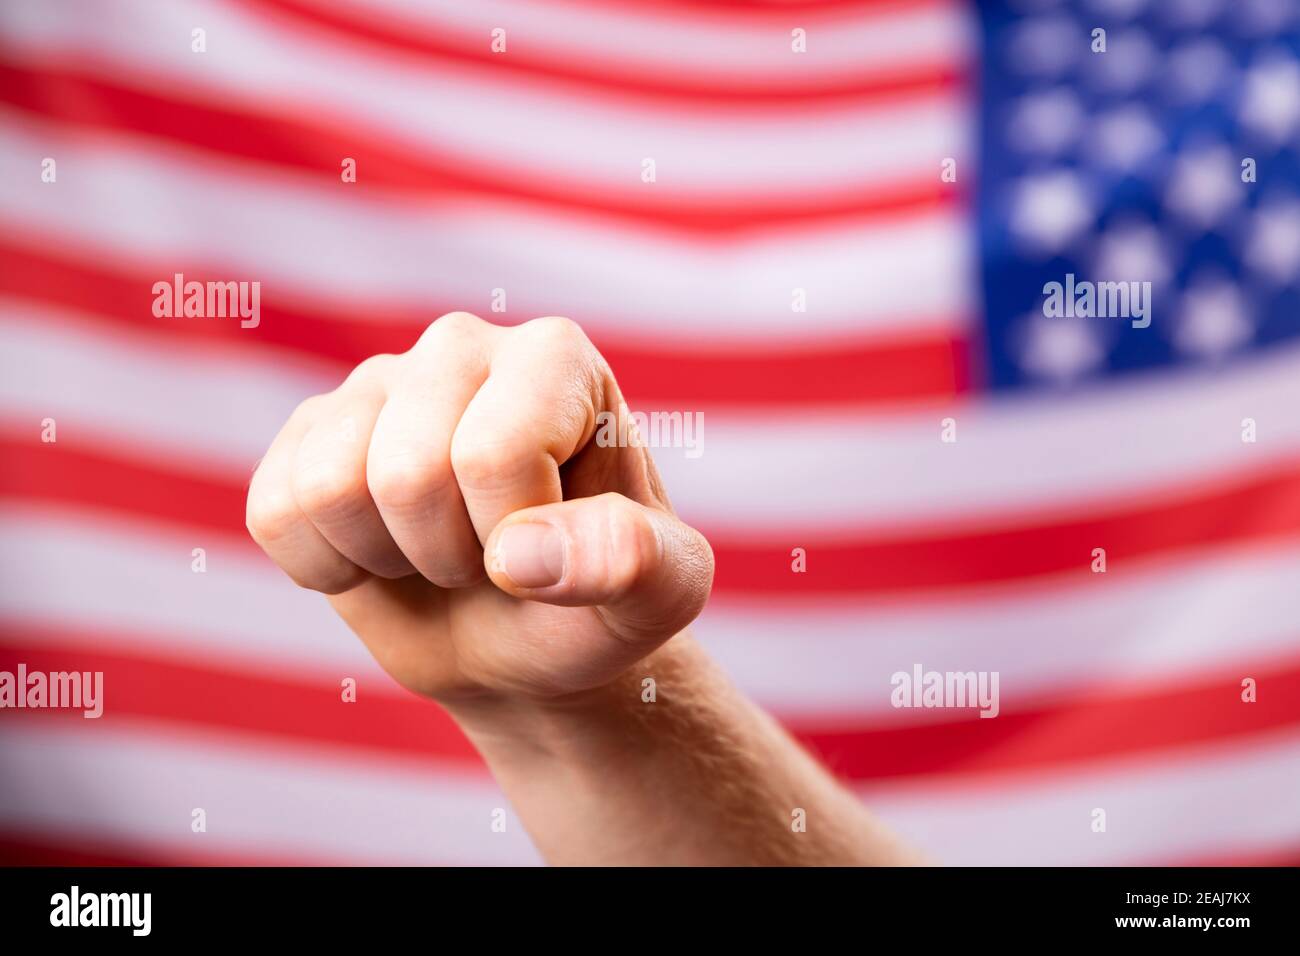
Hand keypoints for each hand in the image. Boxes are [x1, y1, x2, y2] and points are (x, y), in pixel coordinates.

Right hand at [246, 313, 713, 702]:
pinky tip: (383, 553)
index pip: (494, 453)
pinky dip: (327, 568)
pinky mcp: (308, 434)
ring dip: (387, 560)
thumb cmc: (601, 602)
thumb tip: (521, 555)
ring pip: (328, 490)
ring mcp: (375, 384)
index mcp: (555, 356)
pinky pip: (275, 514)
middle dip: (450, 556)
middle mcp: (461, 345)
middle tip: (491, 559)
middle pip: (405, 474)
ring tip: (440, 552)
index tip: (551, 551)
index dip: (516, 540)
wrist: (529, 642)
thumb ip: (633, 563)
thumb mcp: (660, 595)